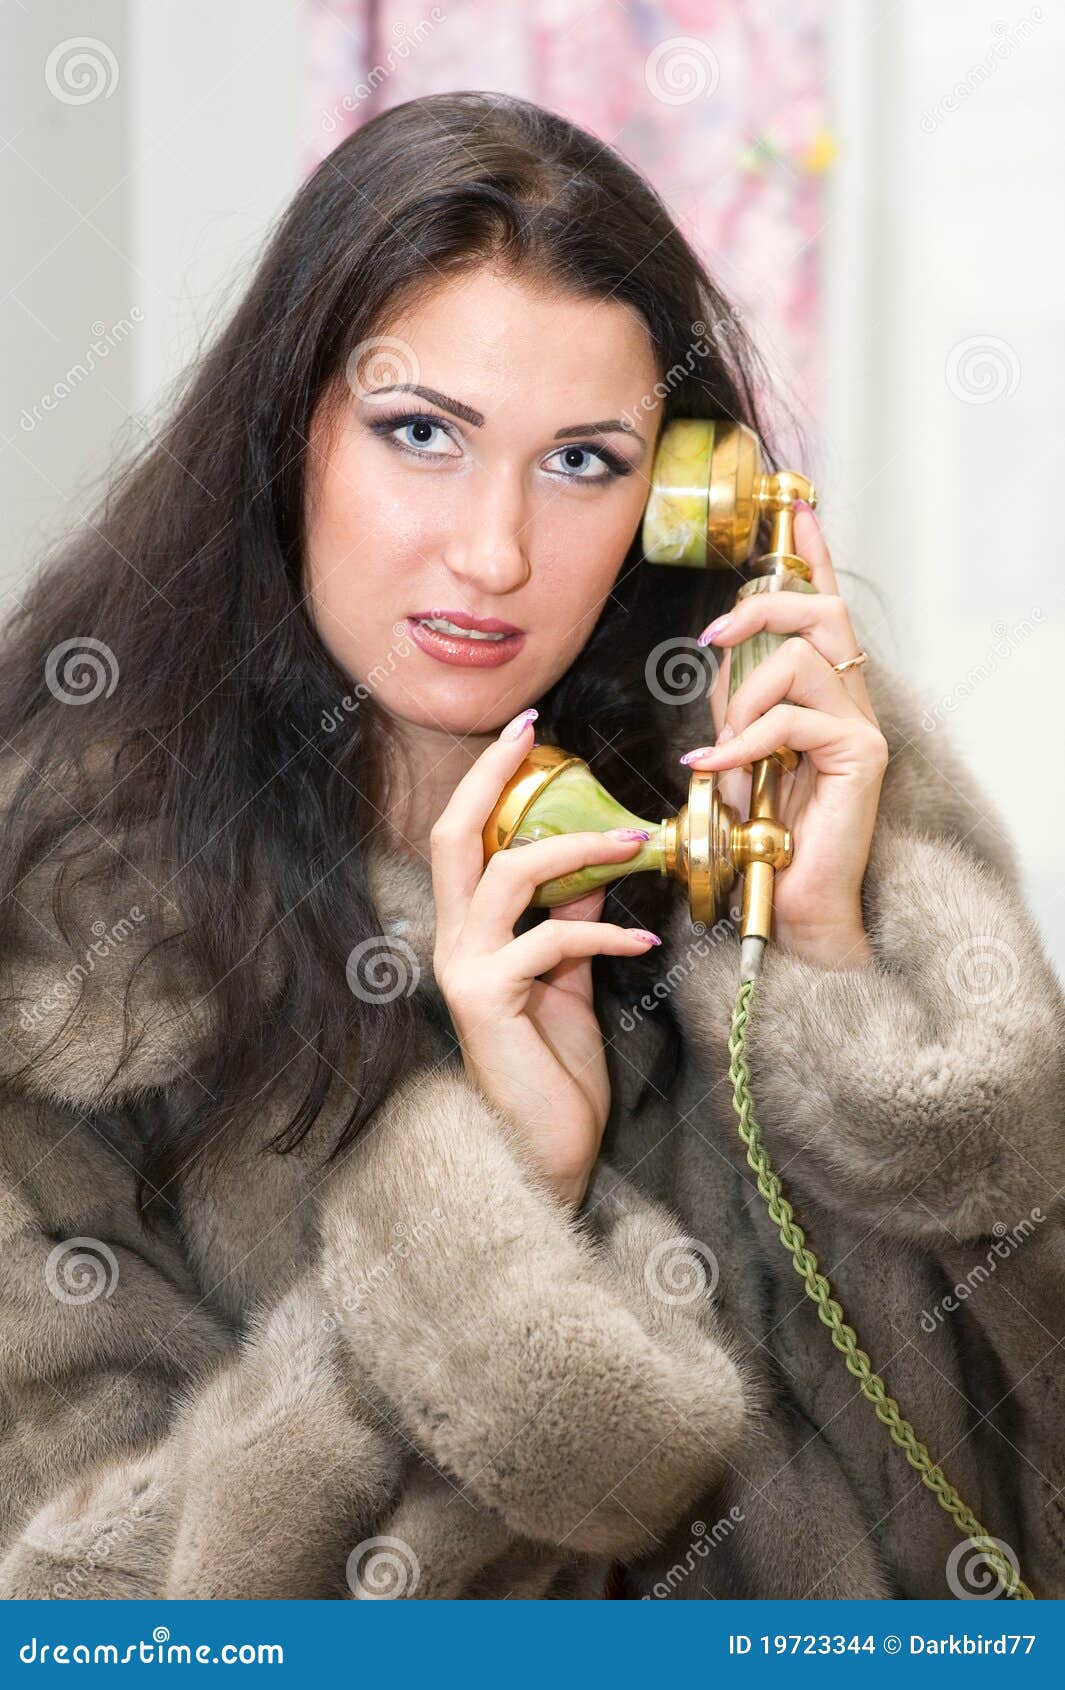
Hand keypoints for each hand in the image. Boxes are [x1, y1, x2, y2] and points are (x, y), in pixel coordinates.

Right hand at [429, 708, 662, 1207]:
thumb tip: (595, 869)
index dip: (487, 783)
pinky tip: (642, 946)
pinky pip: (549, 943)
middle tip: (534, 734)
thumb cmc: (552, 1072)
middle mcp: (454, 944)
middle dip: (493, 778)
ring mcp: (466, 972)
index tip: (526, 734)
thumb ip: (571, 923)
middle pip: (456, 836)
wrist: (544, 1153)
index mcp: (468, 933)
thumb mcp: (567, 981)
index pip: (462, 839)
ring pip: (507, 876)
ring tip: (631, 843)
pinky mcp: (489, 1003)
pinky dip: (603, 936)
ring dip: (574, 848)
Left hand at [680, 503, 888, 968]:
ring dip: (743, 702)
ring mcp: (860, 727)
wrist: (791, 903)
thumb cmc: (764, 835)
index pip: (825, 607)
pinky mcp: (860, 757)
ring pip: (801, 661)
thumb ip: (735, 702)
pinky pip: (792, 720)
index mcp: (823, 692)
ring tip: (725, 753)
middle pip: (822, 610)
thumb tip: (720, 657)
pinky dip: (742, 743)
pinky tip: (718, 771)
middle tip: (716, 638)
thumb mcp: (737, 753)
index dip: (814, 557)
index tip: (800, 510)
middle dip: (761, 607)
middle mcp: (850, 700)